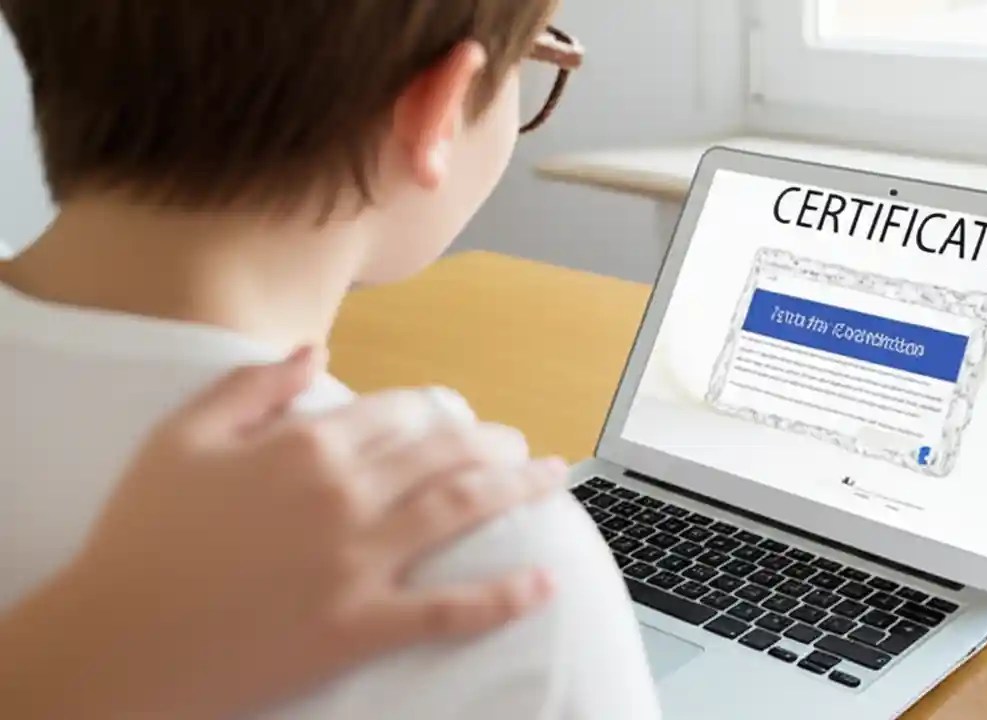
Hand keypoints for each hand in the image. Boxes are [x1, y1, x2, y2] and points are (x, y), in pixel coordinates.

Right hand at [0, 348, 565, 718]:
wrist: (116, 642)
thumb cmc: (142, 538)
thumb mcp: (181, 439)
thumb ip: (252, 387)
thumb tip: (316, 352)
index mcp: (306, 444)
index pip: (400, 410)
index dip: (439, 409)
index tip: (456, 416)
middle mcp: (345, 494)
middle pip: (446, 452)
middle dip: (494, 442)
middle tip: (523, 445)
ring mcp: (359, 561)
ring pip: (461, 510)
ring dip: (518, 490)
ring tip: (554, 478)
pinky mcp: (361, 625)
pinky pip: (449, 609)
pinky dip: (503, 596)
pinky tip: (544, 583)